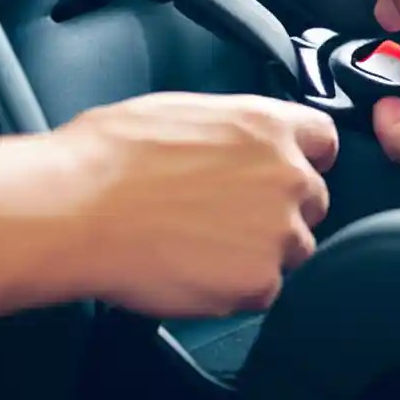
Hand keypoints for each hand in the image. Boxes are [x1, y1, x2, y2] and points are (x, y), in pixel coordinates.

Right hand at [55, 93, 337, 317]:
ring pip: (293, 247)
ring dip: (260, 249)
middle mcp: (286, 176)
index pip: (323, 140)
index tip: (292, 168)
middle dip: (279, 208)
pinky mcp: (258, 280)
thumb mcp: (183, 110)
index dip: (306, 157)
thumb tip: (239, 141)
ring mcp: (277, 231)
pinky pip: (264, 289)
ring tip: (202, 244)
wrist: (76, 208)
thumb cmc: (110, 156)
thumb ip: (234, 129)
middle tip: (227, 216)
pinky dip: (235, 286)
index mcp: (268, 126)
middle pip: (311, 200)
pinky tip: (194, 268)